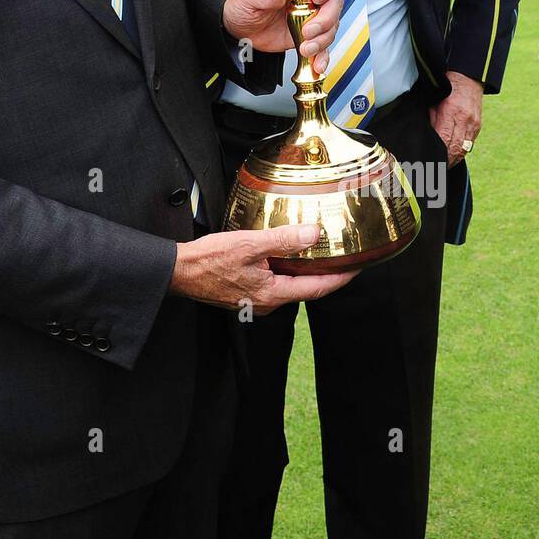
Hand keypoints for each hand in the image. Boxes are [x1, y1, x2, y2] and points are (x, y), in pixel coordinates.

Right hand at [169, 226, 356, 313]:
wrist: (179, 272)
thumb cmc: (209, 260)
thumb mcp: (249, 244)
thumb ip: (283, 241)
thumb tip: (314, 235)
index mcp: (273, 294)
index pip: (318, 288)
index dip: (342, 277)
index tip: (359, 266)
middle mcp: (268, 303)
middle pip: (306, 288)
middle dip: (324, 271)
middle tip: (340, 253)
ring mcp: (256, 300)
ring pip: (289, 284)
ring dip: (303, 269)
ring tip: (314, 248)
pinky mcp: (246, 293)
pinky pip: (274, 281)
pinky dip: (284, 268)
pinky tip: (282, 251)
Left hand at [222, 0, 340, 71]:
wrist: (239, 29)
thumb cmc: (244, 5)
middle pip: (333, 2)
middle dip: (326, 18)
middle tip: (309, 30)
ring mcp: (310, 17)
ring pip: (331, 25)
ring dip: (323, 39)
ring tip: (305, 48)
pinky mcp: (309, 36)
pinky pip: (323, 45)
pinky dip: (323, 56)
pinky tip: (318, 64)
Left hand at [429, 70, 482, 166]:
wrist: (468, 78)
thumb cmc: (446, 88)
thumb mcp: (434, 100)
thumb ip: (431, 119)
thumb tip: (427, 137)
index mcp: (451, 111)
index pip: (444, 138)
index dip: (438, 153)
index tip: (430, 161)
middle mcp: (464, 119)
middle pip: (456, 147)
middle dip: (446, 161)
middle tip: (435, 170)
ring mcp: (473, 123)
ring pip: (464, 148)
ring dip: (454, 159)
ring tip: (444, 167)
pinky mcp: (478, 125)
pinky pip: (470, 144)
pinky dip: (461, 152)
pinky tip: (453, 157)